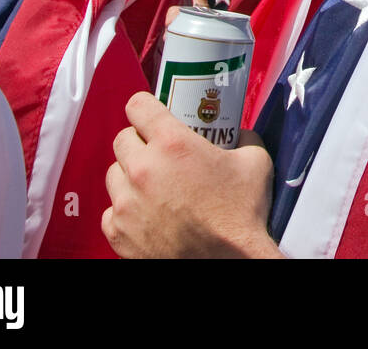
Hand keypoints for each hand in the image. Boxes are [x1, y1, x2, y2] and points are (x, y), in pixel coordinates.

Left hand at [102, 92, 279, 257]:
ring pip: (114, 174)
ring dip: (129, 174)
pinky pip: (112, 210)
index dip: (145, 106)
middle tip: (158, 151)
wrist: (227, 261)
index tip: (151, 112)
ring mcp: (127, 202)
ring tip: (152, 184)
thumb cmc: (240, 215)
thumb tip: (239, 134)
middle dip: (139, 140)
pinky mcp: (119, 232)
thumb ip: (243, 138)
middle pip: (123, 138)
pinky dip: (126, 209)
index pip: (138, 106)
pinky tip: (147, 212)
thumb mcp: (255, 162)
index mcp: (173, 144)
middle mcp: (143, 169)